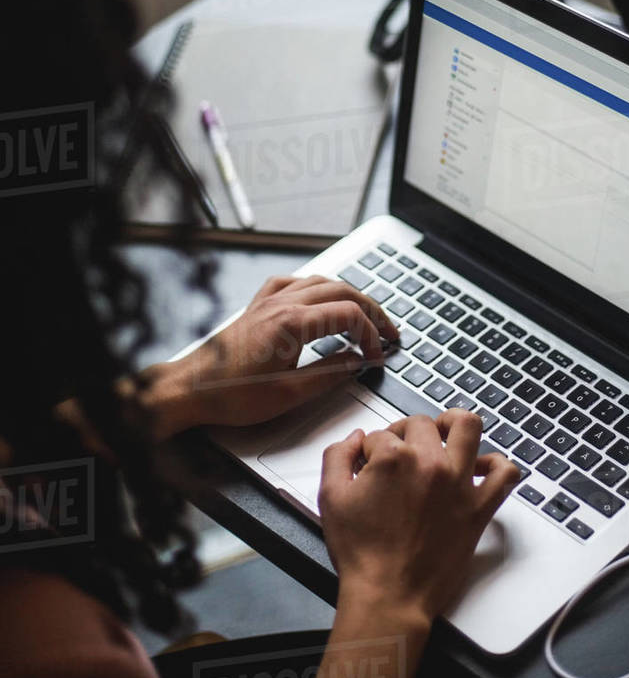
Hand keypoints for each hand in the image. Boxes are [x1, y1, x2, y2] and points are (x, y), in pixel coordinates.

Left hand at [140, 274, 398, 439]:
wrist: (188, 389)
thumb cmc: (230, 395)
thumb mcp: (288, 395)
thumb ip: (329, 376)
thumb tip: (357, 364)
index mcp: (293, 323)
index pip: (350, 315)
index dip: (372, 334)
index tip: (379, 355)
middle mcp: (282, 304)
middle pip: (342, 291)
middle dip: (372, 310)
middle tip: (389, 332)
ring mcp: (269, 301)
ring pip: (322, 282)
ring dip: (349, 295)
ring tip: (366, 315)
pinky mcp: (258, 305)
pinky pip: (294, 283)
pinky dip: (317, 288)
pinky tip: (320, 298)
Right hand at [319, 409, 518, 625]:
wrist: (389, 598)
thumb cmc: (362, 554)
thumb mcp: (330, 499)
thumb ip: (337, 457)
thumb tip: (355, 439)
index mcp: (394, 459)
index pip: (381, 435)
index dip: (370, 450)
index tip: (368, 465)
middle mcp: (430, 463)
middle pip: (421, 424)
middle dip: (404, 433)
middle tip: (398, 453)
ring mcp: (459, 484)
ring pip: (469, 427)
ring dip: (454, 424)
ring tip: (444, 434)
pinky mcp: (478, 508)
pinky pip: (504, 475)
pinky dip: (497, 466)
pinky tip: (480, 469)